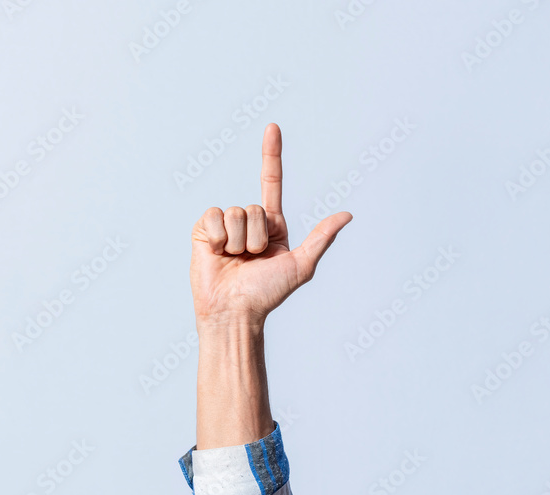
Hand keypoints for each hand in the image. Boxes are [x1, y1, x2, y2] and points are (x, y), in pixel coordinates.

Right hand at [190, 123, 352, 325]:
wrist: (234, 311)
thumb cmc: (267, 294)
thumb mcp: (301, 265)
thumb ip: (322, 238)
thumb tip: (346, 215)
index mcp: (272, 226)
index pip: (271, 183)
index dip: (271, 155)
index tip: (272, 127)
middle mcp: (249, 222)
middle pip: (255, 207)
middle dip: (256, 237)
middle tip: (251, 260)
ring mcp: (225, 226)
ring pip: (236, 213)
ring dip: (237, 242)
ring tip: (234, 261)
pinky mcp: (203, 230)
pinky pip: (213, 217)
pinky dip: (217, 238)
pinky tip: (216, 255)